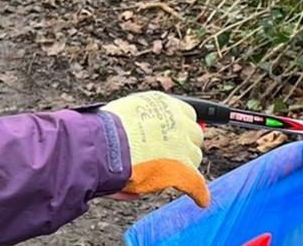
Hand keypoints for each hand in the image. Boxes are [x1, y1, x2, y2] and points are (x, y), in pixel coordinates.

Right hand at [100, 91, 209, 207]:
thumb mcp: (122, 114)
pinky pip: (197, 184)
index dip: (178, 127)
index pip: (183, 113)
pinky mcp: (184, 170)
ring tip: (171, 175)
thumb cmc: (102, 131)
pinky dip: (198, 193)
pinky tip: (200, 200)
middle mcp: (176, 120)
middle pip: (192, 134)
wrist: (104, 146)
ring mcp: (182, 145)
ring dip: (185, 165)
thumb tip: (143, 141)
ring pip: (194, 157)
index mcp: (161, 102)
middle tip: (170, 155)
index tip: (175, 134)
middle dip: (184, 144)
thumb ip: (137, 123)